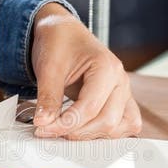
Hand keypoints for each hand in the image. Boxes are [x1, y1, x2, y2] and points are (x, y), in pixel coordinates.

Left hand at [31, 3, 141, 139]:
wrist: (63, 32)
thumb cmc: (59, 43)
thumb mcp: (48, 67)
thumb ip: (48, 98)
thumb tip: (44, 124)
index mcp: (107, 68)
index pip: (89, 108)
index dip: (65, 124)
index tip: (43, 129)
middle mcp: (121, 81)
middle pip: (107, 122)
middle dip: (77, 132)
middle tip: (49, 130)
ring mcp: (124, 93)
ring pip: (120, 128)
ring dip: (93, 135)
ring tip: (66, 131)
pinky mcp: (121, 102)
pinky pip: (125, 125)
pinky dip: (105, 133)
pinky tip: (83, 130)